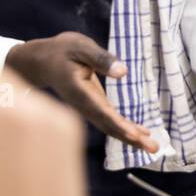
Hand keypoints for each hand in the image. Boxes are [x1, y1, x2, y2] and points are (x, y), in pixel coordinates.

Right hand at [4, 31, 158, 153]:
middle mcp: (82, 104)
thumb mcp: (80, 47)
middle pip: (108, 125)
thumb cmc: (62, 50)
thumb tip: (123, 72)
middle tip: (153, 148)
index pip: (100, 109)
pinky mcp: (92, 107)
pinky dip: (125, 130)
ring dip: (131, 138)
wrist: (42, 61)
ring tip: (153, 147)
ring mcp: (87, 108)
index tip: (133, 134)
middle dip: (130, 137)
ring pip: (110, 127)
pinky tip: (141, 135)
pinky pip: (109, 122)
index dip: (117, 123)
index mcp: (79, 90)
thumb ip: (101, 58)